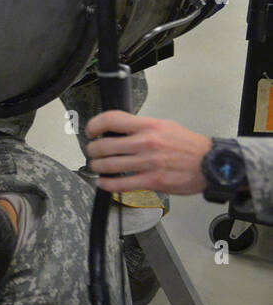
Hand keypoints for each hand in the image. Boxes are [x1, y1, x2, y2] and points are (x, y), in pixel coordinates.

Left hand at [84, 110, 211, 194]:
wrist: (213, 163)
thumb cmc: (189, 145)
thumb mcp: (165, 126)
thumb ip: (141, 127)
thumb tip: (118, 130)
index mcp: (149, 126)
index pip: (112, 119)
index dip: (94, 124)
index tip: (91, 131)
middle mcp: (147, 143)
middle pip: (104, 145)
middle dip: (93, 150)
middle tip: (93, 152)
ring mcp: (149, 163)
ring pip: (109, 165)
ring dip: (97, 167)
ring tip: (97, 167)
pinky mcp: (153, 181)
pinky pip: (121, 184)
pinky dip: (107, 184)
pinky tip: (104, 183)